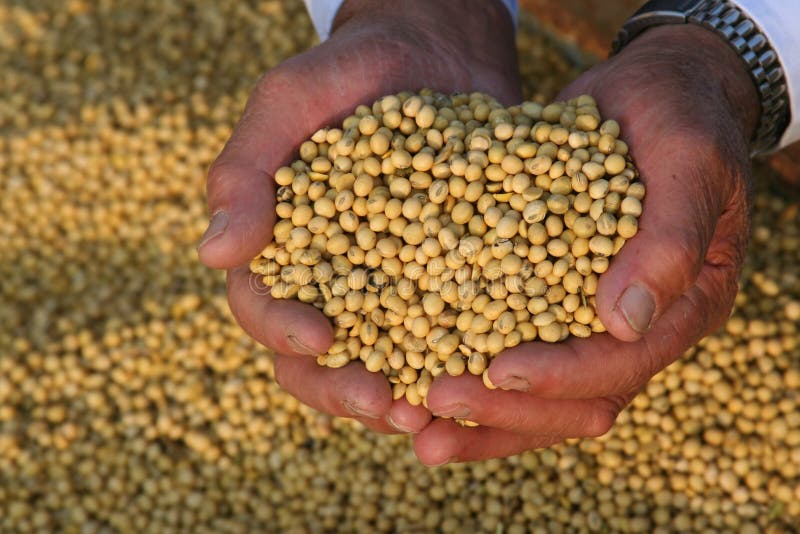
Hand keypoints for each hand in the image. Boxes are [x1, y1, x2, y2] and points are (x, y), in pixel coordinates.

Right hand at [197, 0, 520, 433]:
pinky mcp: (448, 282)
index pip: (264, 308)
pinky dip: (459, 364)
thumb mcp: (292, 100)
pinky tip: (486, 382)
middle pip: (319, 361)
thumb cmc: (350, 70)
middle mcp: (331, 282)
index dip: (284, 330)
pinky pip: (449, 335)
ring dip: (404, 396)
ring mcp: (391, 289)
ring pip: (383, 363)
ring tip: (437, 413)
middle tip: (385, 405)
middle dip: (345, 389)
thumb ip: (246, 171)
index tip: (320, 338)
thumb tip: (212, 254)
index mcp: (280, 250)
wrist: (436, 53)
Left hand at [414, 25, 760, 464]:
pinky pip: (512, 349)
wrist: (653, 92)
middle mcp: (639, 329)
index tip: (497, 369)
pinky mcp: (550, 299)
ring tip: (413, 428)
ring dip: (479, 417)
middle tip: (430, 407)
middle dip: (504, 410)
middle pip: (573, 401)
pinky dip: (471, 375)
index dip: (560, 375)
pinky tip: (415, 387)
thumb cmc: (680, 116)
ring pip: (539, 393)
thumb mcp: (687, 160)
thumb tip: (624, 324)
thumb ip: (669, 240)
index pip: (620, 365)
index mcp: (683, 307)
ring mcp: (592, 321)